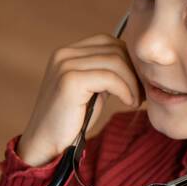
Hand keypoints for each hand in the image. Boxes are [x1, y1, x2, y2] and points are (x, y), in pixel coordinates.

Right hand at [16, 33, 142, 166]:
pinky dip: (126, 90)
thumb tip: (134, 64)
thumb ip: (104, 73)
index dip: (127, 59)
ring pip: (115, 61)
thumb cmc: (70, 121)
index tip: (136, 82)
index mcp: (66, 53)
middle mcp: (63, 54)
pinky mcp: (70, 81)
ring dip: (132, 82)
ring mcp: (65, 66)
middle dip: (133, 70)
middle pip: (114, 48)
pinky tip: (128, 102)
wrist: (45, 144)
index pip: (107, 41)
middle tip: (141, 92)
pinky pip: (110, 78)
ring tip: (135, 100)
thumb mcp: (89, 90)